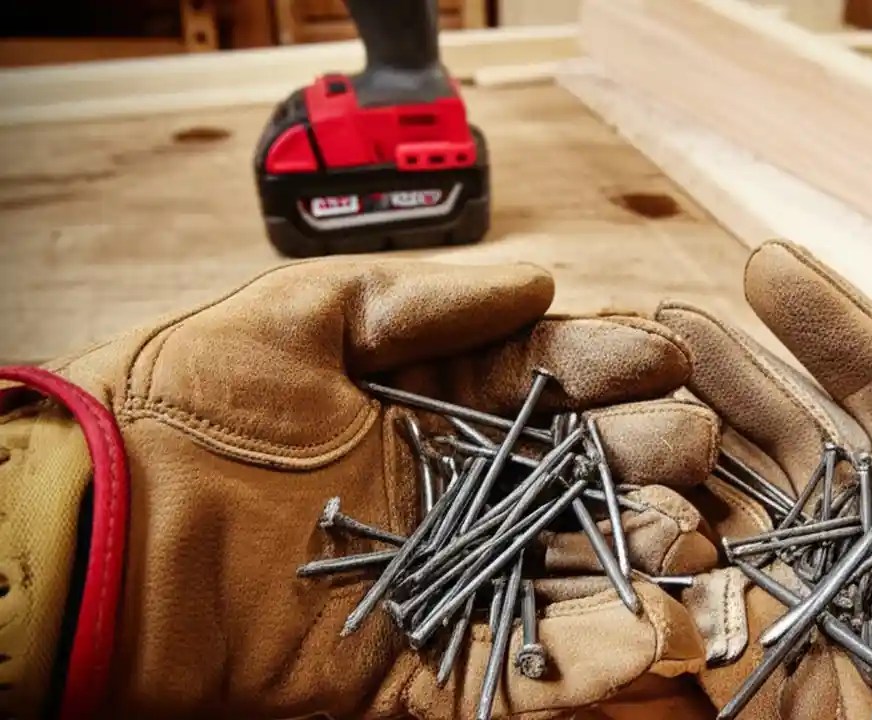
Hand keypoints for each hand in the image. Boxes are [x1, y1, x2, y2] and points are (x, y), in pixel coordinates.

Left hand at [3, 257, 721, 718]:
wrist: (97, 528)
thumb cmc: (181, 401)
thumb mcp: (300, 313)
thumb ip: (423, 301)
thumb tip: (541, 279)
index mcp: (424, 406)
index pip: (540, 381)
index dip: (605, 365)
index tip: (667, 355)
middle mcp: (444, 491)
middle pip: (566, 476)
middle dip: (639, 456)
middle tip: (694, 445)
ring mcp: (432, 578)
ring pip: (555, 572)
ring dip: (630, 558)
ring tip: (690, 540)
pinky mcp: (405, 667)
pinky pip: (502, 671)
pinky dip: (576, 667)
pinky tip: (643, 636)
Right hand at [657, 224, 871, 717]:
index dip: (821, 317)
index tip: (764, 260)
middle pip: (787, 424)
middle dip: (727, 369)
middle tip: (666, 320)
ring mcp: (822, 581)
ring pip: (734, 494)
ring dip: (680, 442)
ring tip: (621, 389)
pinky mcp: (775, 647)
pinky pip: (701, 584)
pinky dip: (659, 543)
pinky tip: (614, 493)